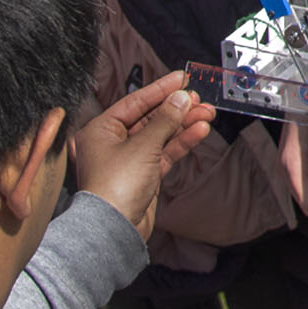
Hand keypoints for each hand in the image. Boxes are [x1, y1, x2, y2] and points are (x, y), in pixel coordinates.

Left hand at [70, 70, 212, 242]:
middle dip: (176, 109)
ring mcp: (128, 160)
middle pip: (149, 118)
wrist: (114, 229)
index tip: (181, 79)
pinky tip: (198, 132)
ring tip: (206, 114)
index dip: (160, 89)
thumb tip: (180, 99)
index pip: (135, 102)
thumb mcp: (143, 146)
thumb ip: (165, 119)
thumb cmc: (114, 188)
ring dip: (183, 124)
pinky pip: (164, 153)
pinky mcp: (143, 176)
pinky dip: (181, 142)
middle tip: (198, 99)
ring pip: (160, 135)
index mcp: (100, 130)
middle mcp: (112, 143)